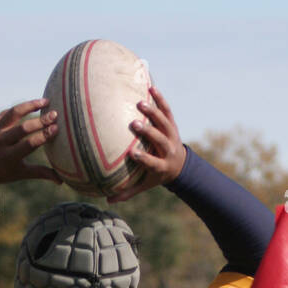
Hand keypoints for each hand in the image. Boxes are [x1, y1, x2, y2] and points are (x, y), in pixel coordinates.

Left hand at [0, 101, 62, 193]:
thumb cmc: (2, 171)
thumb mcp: (20, 174)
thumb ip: (40, 173)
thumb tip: (61, 180)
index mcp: (9, 158)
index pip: (29, 144)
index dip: (44, 136)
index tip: (56, 128)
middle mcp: (1, 143)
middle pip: (23, 128)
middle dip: (40, 121)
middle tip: (55, 114)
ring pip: (14, 113)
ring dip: (30, 105)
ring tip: (45, 101)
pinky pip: (8, 112)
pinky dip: (21, 108)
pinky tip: (33, 105)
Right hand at [108, 86, 186, 203]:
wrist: (180, 165)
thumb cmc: (156, 175)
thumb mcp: (145, 185)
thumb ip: (127, 192)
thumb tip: (107, 200)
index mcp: (161, 166)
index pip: (152, 163)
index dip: (143, 158)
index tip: (131, 153)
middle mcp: (168, 150)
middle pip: (160, 140)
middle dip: (148, 132)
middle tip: (134, 124)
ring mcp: (172, 135)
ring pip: (165, 123)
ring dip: (154, 113)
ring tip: (140, 104)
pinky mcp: (172, 124)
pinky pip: (167, 110)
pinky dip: (160, 99)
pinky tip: (150, 87)